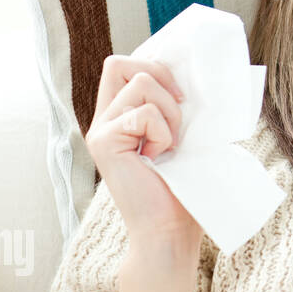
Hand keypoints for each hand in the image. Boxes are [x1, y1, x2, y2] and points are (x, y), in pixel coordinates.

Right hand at [84, 54, 201, 248]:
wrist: (170, 228)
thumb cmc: (182, 186)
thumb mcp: (180, 134)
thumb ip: (172, 104)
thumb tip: (193, 71)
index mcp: (120, 115)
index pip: (123, 65)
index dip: (157, 68)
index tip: (181, 98)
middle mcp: (104, 119)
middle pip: (119, 63)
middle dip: (160, 80)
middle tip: (177, 118)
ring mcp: (100, 130)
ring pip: (141, 82)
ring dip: (170, 112)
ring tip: (169, 145)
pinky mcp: (103, 142)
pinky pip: (144, 113)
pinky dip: (163, 132)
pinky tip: (158, 158)